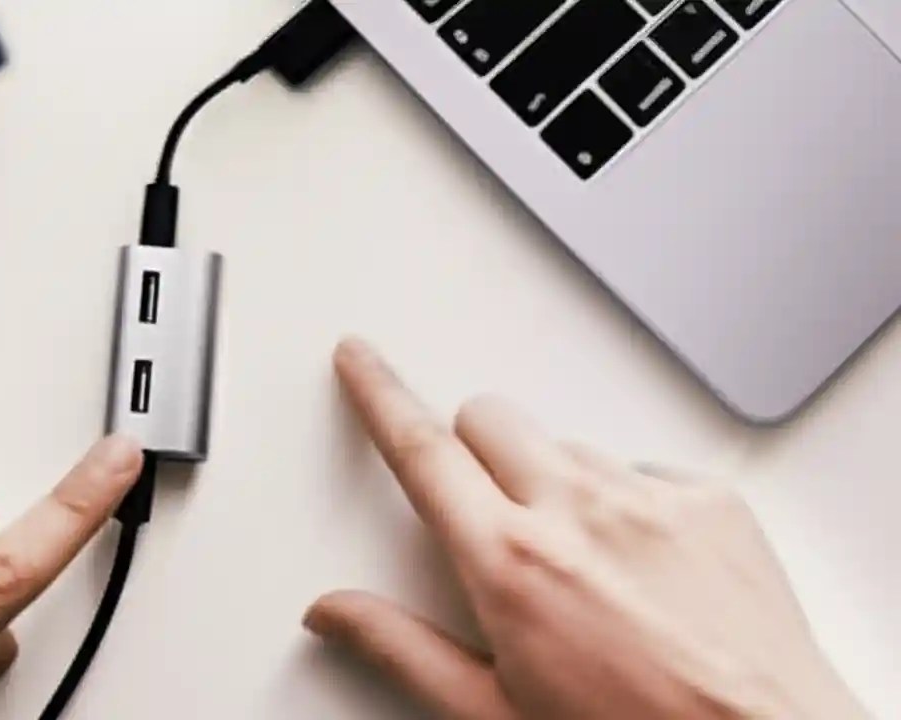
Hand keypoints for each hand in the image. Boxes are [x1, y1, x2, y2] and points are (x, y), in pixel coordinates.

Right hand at [305, 340, 866, 719]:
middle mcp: (578, 510)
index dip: (378, 395)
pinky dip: (625, 502)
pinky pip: (640, 468)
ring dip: (550, 482)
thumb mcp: (494, 714)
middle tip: (486, 515)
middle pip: (488, 417)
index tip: (359, 361)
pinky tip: (640, 569)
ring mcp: (650, 498)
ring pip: (564, 443)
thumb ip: (402, 648)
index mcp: (510, 563)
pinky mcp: (710, 500)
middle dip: (469, 449)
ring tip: (580, 566)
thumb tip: (336, 613)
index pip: (421, 450)